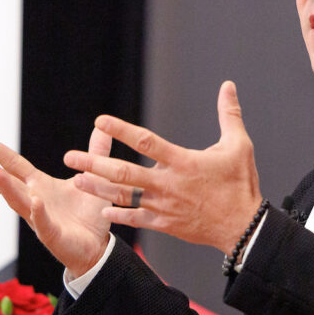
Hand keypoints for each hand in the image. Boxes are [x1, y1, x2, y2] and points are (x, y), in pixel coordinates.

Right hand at [0, 129, 113, 275]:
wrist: (98, 247)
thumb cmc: (90, 214)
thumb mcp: (95, 178)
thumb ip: (96, 153)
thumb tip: (102, 127)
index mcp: (40, 185)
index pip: (15, 164)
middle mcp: (34, 200)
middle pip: (8, 181)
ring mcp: (40, 219)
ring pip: (18, 202)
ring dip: (6, 187)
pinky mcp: (53, 236)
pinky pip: (44, 223)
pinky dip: (39, 213)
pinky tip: (34, 202)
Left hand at [63, 81, 263, 252]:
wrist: (243, 227)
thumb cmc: (240, 185)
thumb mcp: (239, 146)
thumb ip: (229, 115)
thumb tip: (228, 86)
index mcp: (183, 162)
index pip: (145, 141)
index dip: (121, 130)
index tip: (100, 120)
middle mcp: (167, 184)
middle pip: (123, 172)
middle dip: (94, 164)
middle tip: (70, 157)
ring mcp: (163, 206)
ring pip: (123, 196)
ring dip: (98, 188)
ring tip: (77, 181)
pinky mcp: (165, 224)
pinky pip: (135, 218)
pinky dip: (117, 214)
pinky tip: (102, 210)